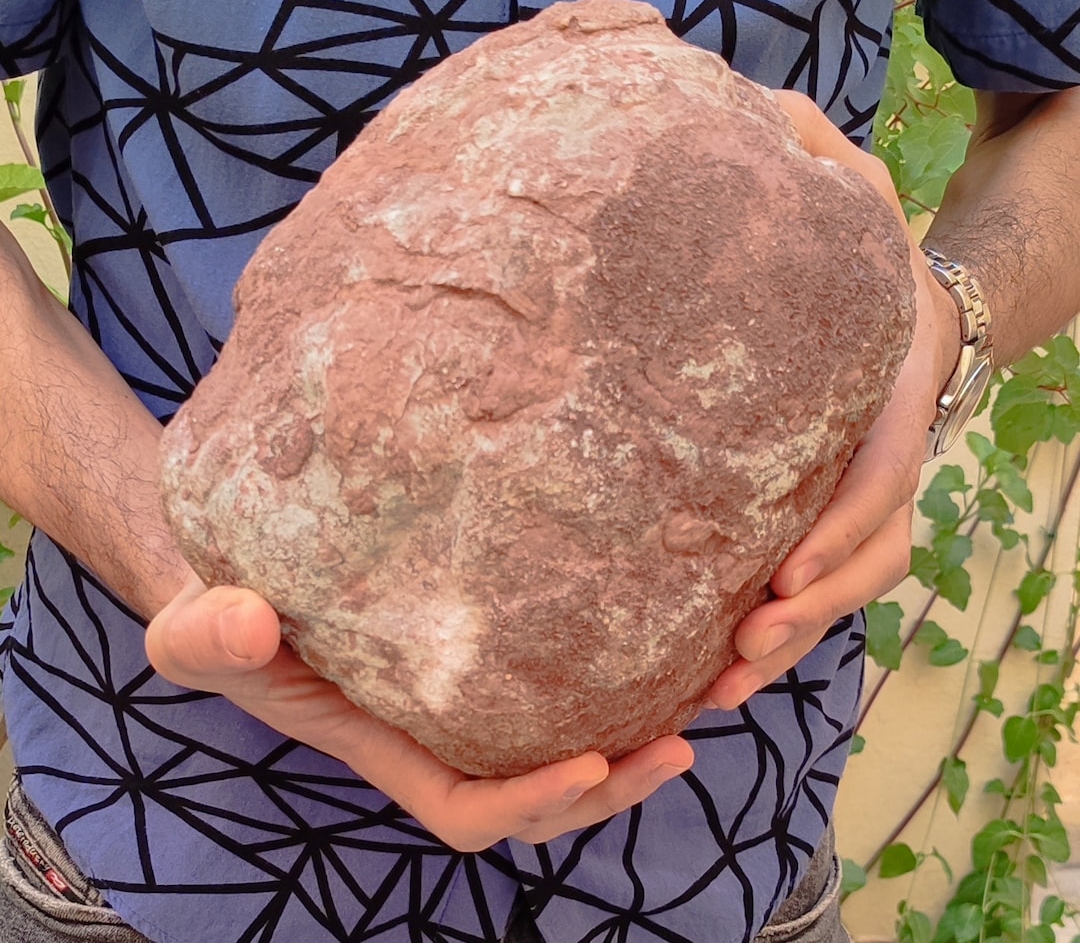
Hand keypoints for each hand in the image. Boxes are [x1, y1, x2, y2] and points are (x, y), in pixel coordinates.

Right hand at [146, 575, 693, 850]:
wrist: (246, 581)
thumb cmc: (223, 614)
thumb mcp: (201, 628)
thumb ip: (211, 636)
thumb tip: (248, 623)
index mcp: (386, 746)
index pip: (468, 805)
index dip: (531, 802)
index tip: (593, 765)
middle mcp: (435, 732)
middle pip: (535, 795)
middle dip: (607, 786)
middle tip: (680, 742)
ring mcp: (462, 696)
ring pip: (555, 742)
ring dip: (626, 739)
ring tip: (699, 699)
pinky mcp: (481, 651)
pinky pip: (552, 684)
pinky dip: (607, 680)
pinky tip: (656, 640)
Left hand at [707, 91, 961, 708]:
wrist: (890, 300)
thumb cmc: (857, 249)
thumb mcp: (847, 187)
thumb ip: (811, 152)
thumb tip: (756, 101)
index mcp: (885, 391)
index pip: (879, 476)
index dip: (839, 530)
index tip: (778, 575)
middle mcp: (882, 452)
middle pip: (869, 556)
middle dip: (811, 609)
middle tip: (743, 650)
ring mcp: (860, 492)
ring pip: (846, 585)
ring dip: (791, 640)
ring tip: (719, 685)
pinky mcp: (827, 511)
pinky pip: (817, 582)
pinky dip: (778, 628)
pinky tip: (714, 662)